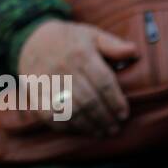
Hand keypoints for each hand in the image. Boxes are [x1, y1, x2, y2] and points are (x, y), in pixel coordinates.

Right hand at [17, 20, 139, 136]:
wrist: (32, 39)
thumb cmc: (69, 39)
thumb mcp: (92, 34)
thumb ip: (113, 45)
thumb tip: (135, 52)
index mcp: (81, 54)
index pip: (103, 82)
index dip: (115, 101)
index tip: (124, 114)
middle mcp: (64, 68)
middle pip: (88, 100)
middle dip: (104, 117)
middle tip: (114, 129)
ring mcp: (47, 82)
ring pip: (71, 110)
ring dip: (88, 125)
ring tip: (101, 133)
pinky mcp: (35, 93)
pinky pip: (51, 115)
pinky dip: (66, 126)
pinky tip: (79, 130)